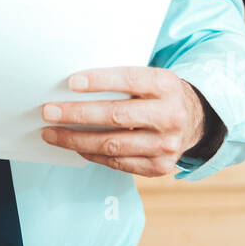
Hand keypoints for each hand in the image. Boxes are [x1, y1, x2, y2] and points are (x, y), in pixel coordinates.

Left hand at [40, 66, 209, 175]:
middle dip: (77, 114)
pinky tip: (75, 146)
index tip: (71, 82)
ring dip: (76, 139)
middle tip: (49, 111)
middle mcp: (170, 115)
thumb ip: (122, 81)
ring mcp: (166, 145)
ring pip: (112, 144)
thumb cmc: (159, 95)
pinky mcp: (159, 167)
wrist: (194, 120)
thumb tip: (74, 87)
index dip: (99, 81)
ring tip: (52, 133)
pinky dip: (92, 154)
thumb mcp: (151, 78)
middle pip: (116, 116)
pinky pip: (117, 162)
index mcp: (166, 85)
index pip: (129, 80)